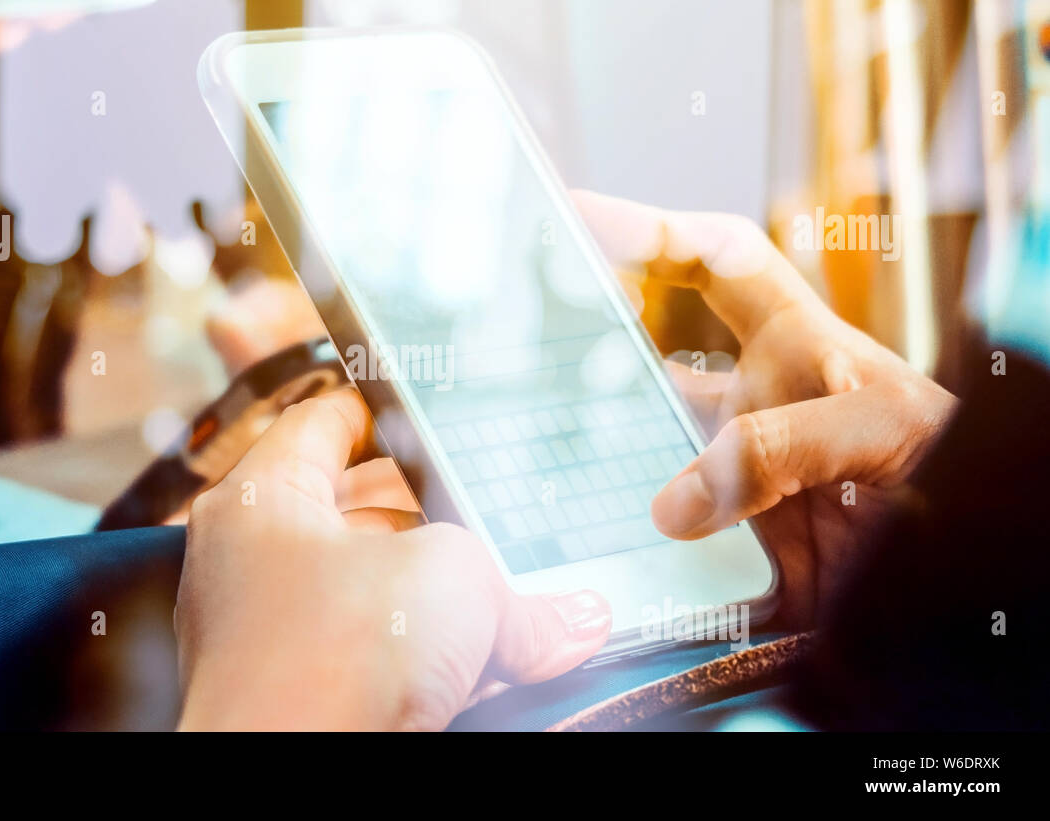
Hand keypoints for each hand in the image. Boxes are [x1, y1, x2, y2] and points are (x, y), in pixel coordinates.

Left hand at [175, 389, 611, 730]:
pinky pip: (373, 662)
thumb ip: (519, 593)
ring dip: (440, 599)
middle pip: (357, 515)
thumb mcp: (454, 585)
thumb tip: (578, 619)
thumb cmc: (335, 658)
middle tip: (496, 511)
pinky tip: (489, 669)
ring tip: (514, 599)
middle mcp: (252, 564)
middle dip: (437, 520)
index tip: (426, 408)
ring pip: (372, 596)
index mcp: (262, 501)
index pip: (321, 422)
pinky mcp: (300, 697)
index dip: (382, 408)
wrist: (288, 784)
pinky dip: (427, 662)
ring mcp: (270, 637)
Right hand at [572, 192, 956, 625]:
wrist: (981, 563)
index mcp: (793, 344)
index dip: (648, 230)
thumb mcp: (880, 427)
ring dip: (595, 470)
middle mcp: (753, 405)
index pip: (715, 262)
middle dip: (582, 358)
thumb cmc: (952, 463)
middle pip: (648, 365)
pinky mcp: (739, 547)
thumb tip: (675, 502)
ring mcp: (741, 476)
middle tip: (511, 364)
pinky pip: (665, 551)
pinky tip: (591, 570)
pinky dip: (627, 562)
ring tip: (529, 476)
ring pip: (644, 460)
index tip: (574, 219)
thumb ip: (785, 446)